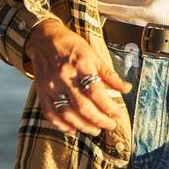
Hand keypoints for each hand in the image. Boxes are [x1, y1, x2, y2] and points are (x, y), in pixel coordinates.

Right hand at [24, 19, 130, 136]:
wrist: (44, 39)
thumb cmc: (72, 46)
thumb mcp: (94, 55)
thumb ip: (109, 74)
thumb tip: (126, 89)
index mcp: (80, 65)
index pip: (96, 92)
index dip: (108, 106)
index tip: (118, 114)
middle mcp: (64, 77)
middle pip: (82, 106)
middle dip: (99, 119)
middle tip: (110, 125)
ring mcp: (51, 86)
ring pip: (67, 113)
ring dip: (83, 125)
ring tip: (96, 130)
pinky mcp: (41, 91)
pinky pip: (50, 113)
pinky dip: (61, 124)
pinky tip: (73, 129)